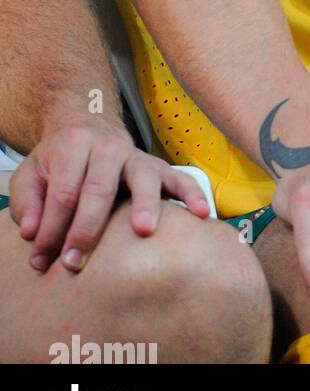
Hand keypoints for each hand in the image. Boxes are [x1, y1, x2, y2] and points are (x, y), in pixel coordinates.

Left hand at [10, 119, 210, 271]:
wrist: (88, 128)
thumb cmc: (59, 161)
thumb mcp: (31, 174)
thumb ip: (28, 202)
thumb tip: (34, 231)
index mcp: (74, 145)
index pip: (63, 193)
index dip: (51, 229)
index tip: (40, 260)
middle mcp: (109, 147)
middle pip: (99, 189)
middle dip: (86, 229)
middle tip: (75, 262)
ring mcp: (137, 156)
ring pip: (143, 179)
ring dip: (144, 205)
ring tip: (143, 230)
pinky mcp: (158, 166)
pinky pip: (180, 178)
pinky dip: (191, 195)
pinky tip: (201, 213)